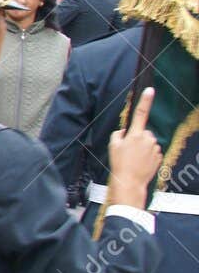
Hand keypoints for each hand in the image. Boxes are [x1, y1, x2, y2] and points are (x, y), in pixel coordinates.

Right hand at [106, 87, 162, 209]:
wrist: (130, 182)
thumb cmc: (119, 164)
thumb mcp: (113, 146)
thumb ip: (119, 134)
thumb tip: (125, 132)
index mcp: (135, 134)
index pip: (140, 113)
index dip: (145, 100)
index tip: (150, 90)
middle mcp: (148, 139)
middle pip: (143, 132)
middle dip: (137, 138)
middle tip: (127, 150)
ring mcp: (155, 148)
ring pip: (148, 142)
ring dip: (142, 148)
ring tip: (133, 159)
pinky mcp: (159, 156)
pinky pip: (153, 151)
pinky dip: (147, 155)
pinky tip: (140, 163)